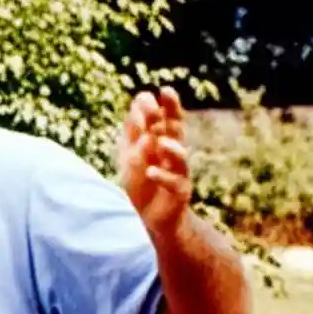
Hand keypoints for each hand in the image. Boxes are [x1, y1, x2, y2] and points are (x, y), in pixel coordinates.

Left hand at [119, 86, 192, 232]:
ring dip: (171, 147)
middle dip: (172, 111)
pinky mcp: (180, 192)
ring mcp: (179, 172)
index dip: (158, 106)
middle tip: (167, 94)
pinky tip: (151, 171)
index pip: (164, 118)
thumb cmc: (142, 185)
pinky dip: (162, 176)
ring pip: (180, 156)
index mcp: (162, 142)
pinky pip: (174, 183)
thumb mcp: (132, 157)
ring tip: (159, 141)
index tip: (145, 95)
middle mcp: (174, 154)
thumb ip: (134, 134)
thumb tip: (136, 106)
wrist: (151, 219)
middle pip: (176, 129)